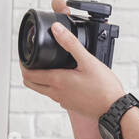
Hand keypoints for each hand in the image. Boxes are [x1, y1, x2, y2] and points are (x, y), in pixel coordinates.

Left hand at [19, 0, 126, 118]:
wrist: (115, 109)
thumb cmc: (105, 88)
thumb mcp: (88, 61)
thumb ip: (71, 44)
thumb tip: (56, 29)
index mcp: (57, 81)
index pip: (28, 74)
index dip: (23, 64)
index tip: (26, 55)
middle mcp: (56, 93)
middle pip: (30, 84)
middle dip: (27, 72)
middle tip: (32, 61)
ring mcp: (63, 101)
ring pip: (42, 90)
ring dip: (39, 79)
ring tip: (47, 67)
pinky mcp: (71, 105)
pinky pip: (55, 95)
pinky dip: (53, 86)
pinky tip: (64, 79)